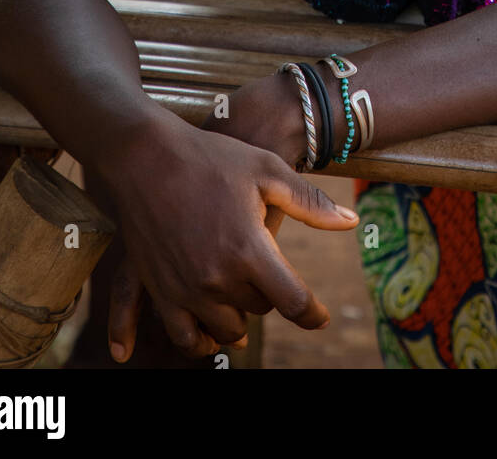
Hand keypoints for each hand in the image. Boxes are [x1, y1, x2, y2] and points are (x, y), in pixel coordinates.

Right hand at [100, 105, 356, 363]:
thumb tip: (351, 222)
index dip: (313, 314)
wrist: (145, 157)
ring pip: (226, 329)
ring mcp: (185, 289)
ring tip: (244, 303)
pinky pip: (185, 336)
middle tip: (269, 275)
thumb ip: (309, 203)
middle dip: (269, 297)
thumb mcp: (266, 170)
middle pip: (259, 311)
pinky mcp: (160, 290)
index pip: (293, 301)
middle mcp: (217, 278)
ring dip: (239, 319)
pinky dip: (201, 340)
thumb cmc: (212, 158)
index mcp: (249, 249)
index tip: (321, 317)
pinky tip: (210, 333)